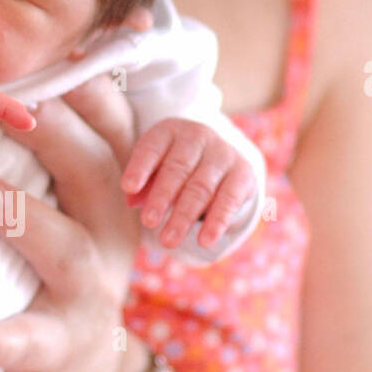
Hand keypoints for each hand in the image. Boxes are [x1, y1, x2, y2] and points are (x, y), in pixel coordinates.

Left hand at [0, 73, 148, 371]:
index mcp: (114, 190)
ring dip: (18, 215)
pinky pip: (31, 339)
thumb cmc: (51, 268)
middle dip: (47, 130)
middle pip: (91, 169)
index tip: (50, 45)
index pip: (110, 123)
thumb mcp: (68, 204)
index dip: (83, 82)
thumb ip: (52, 146)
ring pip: (63, 245)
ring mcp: (91, 291)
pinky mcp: (61, 345)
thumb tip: (18, 65)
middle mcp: (114, 232)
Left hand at [120, 118, 255, 248]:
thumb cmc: (172, 165)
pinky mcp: (243, 173)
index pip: (152, 146)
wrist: (216, 157)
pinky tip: (205, 240)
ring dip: (184, 216)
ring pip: (202, 187)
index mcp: (170, 131)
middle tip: (148, 222)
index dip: (140, 166)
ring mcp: (223, 153)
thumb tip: (131, 200)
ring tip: (168, 241)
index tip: (128, 187)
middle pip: (178, 168)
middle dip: (161, 197)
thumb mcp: (153, 167)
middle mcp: (198, 136)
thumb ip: (141, 183)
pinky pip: (229, 199)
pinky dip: (217, 222)